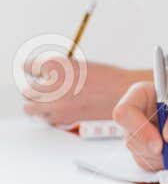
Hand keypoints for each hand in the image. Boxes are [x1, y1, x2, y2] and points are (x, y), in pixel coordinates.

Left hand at [22, 60, 143, 127]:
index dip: (30, 69)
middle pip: (26, 89)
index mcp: (55, 65)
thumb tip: (47, 78)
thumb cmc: (108, 78)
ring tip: (48, 103)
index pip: (27, 67)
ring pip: (29, 106)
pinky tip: (60, 111)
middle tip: (44, 89)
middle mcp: (50, 84)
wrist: (124, 92)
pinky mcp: (60, 118)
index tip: (31, 71)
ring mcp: (53, 102)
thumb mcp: (80, 65)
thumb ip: (60, 71)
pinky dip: (49, 116)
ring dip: (36, 104)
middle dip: (35, 89)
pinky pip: (45, 119)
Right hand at [111, 80, 167, 170]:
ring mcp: (142, 135)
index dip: (140, 132)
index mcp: (140, 95)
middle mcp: (137, 116)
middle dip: (158, 151)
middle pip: (132, 141)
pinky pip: (155, 165)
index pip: (124, 113)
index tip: (159, 145)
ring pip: (143, 157)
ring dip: (167, 159)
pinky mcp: (152, 150)